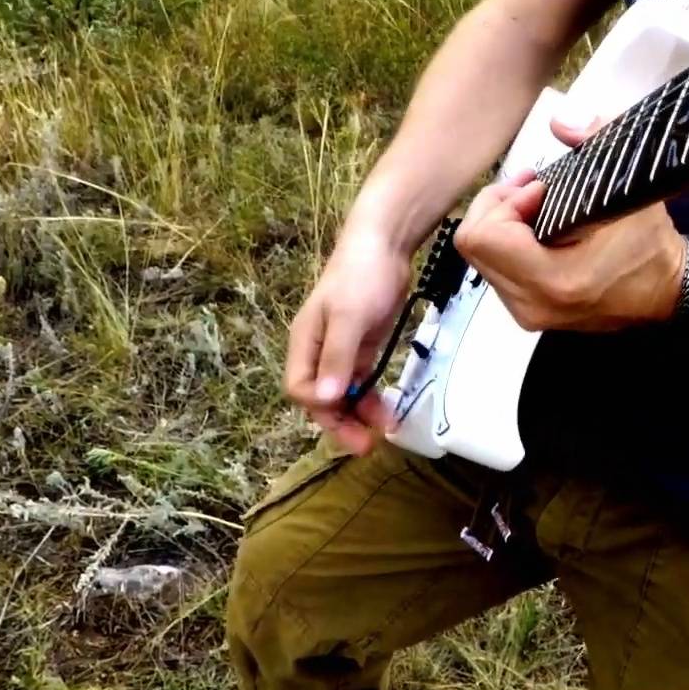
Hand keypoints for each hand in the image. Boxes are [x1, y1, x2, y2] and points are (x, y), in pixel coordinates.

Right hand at [284, 228, 409, 454]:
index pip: (300, 388)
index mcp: (305, 342)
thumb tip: (327, 399)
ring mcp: (341, 350)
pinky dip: (372, 397)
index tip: (347, 410)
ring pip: (344, 394)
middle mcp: (319, 351)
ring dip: (360, 414)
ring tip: (385, 428)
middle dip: (341, 421)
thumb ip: (338, 358)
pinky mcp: (363, 346)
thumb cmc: (361, 277)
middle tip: (367, 444)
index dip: (320, 406)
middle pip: (321, 398)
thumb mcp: (349, 317)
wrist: (385, 244)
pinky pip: (362, 382)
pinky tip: (388, 409)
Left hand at [452, 115, 686, 332]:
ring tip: (534, 203)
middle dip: (497, 208)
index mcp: (554, 280)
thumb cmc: (650, 244)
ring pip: (480, 258)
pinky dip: (508, 244)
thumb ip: (597, 141)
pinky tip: (536, 226)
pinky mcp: (529, 312)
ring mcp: (528, 313)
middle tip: (530, 187)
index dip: (505, 201)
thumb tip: (560, 123)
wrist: (669, 291)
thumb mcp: (630, 185)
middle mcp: (533, 304)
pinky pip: (496, 270)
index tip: (540, 187)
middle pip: (475, 246)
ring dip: (500, 224)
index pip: (485, 237)